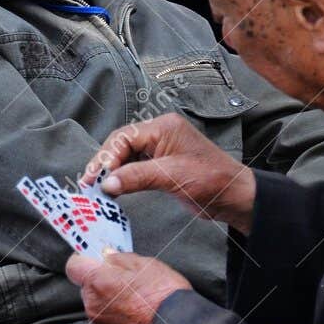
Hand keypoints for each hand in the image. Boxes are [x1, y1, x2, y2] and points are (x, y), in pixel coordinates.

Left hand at [66, 251, 191, 323]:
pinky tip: (136, 319)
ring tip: (136, 304)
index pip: (73, 267)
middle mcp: (92, 306)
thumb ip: (119, 259)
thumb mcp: (146, 264)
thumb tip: (107, 257)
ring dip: (109, 304)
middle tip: (127, 283)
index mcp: (97, 282)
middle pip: (87, 289)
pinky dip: (116, 322)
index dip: (84, 261)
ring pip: (97, 308)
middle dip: (101, 284)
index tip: (95, 261)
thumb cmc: (164, 295)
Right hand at [85, 112, 256, 232]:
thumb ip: (136, 177)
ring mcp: (161, 148)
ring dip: (112, 171)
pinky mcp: (162, 164)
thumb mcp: (171, 176)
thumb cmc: (210, 180)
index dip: (106, 157)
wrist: (234, 196)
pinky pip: (136, 165)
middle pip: (122, 144)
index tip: (94, 178)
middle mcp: (160, 133)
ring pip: (127, 155)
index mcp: (163, 127)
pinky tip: (114, 188)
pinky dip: (123, 176)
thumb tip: (106, 183)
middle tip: (90, 184)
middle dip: (105, 163)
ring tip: (97, 188)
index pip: (124, 137)